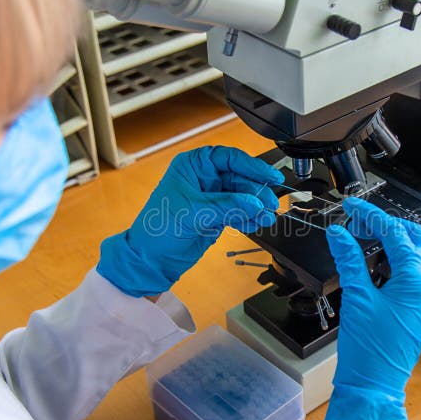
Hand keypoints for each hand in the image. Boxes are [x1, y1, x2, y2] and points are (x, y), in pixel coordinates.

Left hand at [97, 146, 282, 296]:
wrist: (151, 260)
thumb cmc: (158, 229)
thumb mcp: (193, 212)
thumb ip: (227, 205)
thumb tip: (254, 202)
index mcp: (192, 166)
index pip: (229, 158)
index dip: (252, 166)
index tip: (269, 176)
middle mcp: (203, 178)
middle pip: (240, 178)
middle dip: (256, 191)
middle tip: (269, 203)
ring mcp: (211, 198)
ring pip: (243, 197)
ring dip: (256, 207)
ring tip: (265, 217)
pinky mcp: (216, 216)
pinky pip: (240, 213)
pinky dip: (249, 218)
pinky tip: (255, 224)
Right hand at [324, 197, 420, 419]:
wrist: (376, 383)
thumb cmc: (368, 348)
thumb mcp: (357, 298)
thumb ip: (349, 260)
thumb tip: (340, 233)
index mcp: (417, 279)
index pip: (395, 234)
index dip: (372, 216)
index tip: (354, 207)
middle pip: (418, 238)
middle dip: (390, 225)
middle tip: (363, 222)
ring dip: (414, 239)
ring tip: (387, 235)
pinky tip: (404, 262)